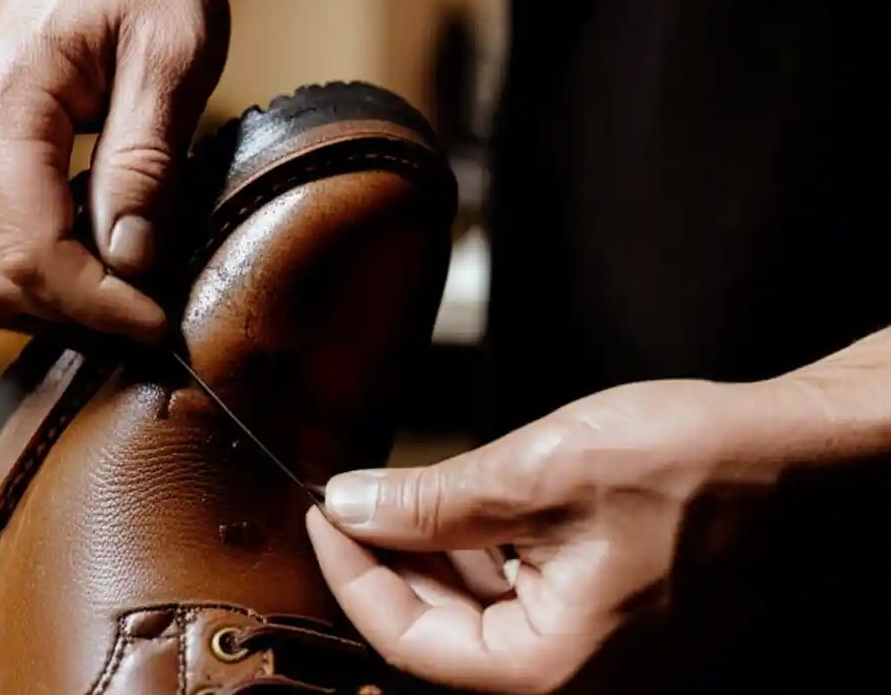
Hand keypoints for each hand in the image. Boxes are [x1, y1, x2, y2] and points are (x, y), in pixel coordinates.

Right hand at [0, 0, 229, 338]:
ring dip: (37, 298)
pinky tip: (72, 260)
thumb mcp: (171, 53)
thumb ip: (146, 160)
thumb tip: (130, 260)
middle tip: (142, 312)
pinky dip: (11, 268)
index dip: (96, 306)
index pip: (31, 251)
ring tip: (114, 291)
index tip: (154, 322)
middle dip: (69, 312)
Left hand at [308, 329, 890, 692]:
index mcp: (551, 668)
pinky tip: (465, 504)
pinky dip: (480, 552)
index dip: (351, 572)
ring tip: (402, 493)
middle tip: (353, 496)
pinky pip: (518, 597)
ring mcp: (592, 650)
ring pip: (475, 614)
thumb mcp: (543, 472)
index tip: (323, 509)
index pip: (408, 640)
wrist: (809, 460)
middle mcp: (571, 678)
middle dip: (387, 562)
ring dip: (430, 555)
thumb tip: (350, 504)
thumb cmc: (701, 468)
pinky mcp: (606, 615)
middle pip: (437, 634)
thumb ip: (434, 500)